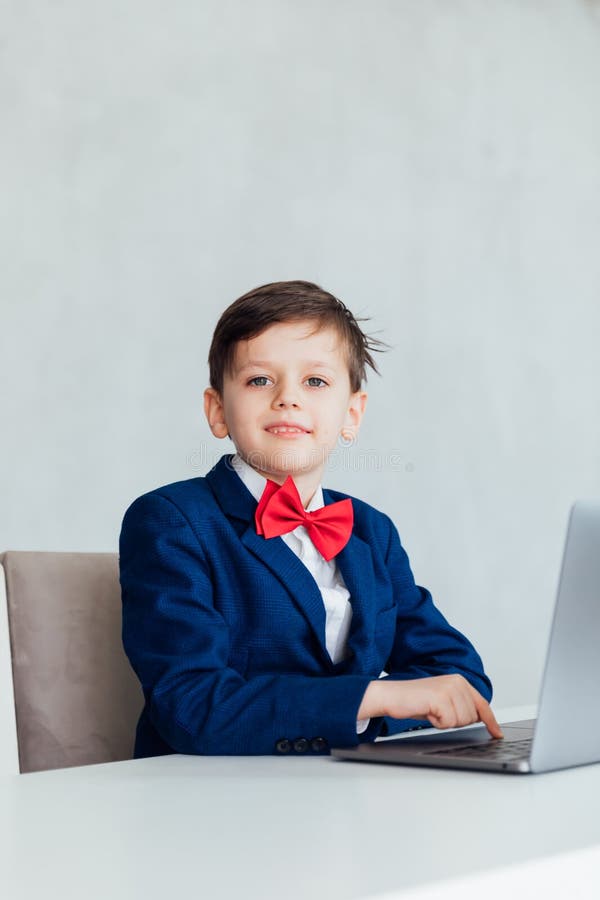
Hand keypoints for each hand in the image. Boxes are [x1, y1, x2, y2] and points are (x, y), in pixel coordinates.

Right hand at [359, 674, 503, 737]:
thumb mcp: (442, 700)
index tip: (497, 733)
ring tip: (431, 710)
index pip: (482, 704)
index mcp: (459, 680)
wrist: (392, 696)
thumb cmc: (415, 700)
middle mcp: (457, 682)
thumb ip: (461, 704)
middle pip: (472, 718)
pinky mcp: (441, 698)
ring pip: (461, 721)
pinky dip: (437, 723)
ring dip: (445, 722)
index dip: (491, 722)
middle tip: (437, 712)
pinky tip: (427, 712)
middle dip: (455, 721)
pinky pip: (448, 723)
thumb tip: (479, 718)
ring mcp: (450, 689)